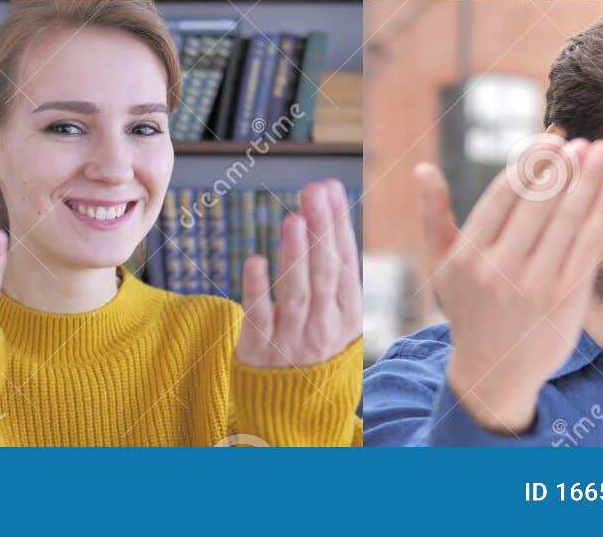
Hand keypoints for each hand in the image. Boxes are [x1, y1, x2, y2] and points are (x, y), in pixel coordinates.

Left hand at [237, 179, 362, 367]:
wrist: (292, 413)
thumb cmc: (314, 347)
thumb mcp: (336, 315)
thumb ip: (333, 265)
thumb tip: (328, 200)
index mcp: (347, 316)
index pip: (346, 264)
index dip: (338, 225)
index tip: (330, 189)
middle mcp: (324, 328)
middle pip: (325, 274)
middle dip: (321, 230)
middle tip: (314, 191)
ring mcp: (292, 341)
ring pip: (296, 293)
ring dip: (295, 255)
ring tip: (293, 219)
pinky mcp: (260, 350)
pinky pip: (259, 316)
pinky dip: (258, 289)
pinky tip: (255, 260)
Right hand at [419, 137, 602, 434]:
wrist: (495, 371)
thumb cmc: (467, 309)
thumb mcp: (441, 265)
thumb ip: (433, 215)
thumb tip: (422, 169)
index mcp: (467, 256)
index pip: (504, 195)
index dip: (532, 162)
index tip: (552, 138)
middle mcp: (500, 270)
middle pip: (539, 203)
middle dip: (563, 166)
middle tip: (580, 141)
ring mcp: (537, 286)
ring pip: (568, 221)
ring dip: (588, 182)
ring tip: (599, 154)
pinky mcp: (567, 299)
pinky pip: (588, 247)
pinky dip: (601, 215)